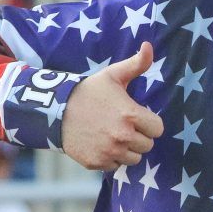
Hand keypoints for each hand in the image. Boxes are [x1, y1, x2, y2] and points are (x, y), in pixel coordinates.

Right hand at [61, 41, 163, 170]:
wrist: (55, 110)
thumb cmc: (88, 91)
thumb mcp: (113, 75)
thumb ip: (136, 64)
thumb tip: (149, 46)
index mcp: (131, 115)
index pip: (158, 129)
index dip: (149, 123)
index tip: (137, 117)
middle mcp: (122, 136)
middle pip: (147, 145)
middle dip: (139, 136)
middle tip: (122, 125)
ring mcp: (109, 151)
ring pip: (134, 159)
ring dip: (127, 149)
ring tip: (112, 135)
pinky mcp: (97, 163)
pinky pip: (115, 166)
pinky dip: (111, 158)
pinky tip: (100, 143)